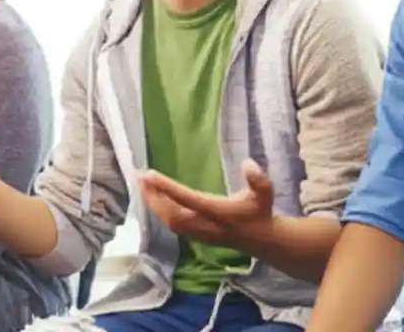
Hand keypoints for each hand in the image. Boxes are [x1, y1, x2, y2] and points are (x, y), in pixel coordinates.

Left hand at [139, 159, 275, 247]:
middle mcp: (204, 224)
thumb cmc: (260, 211)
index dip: (168, 188)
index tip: (150, 174)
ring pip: (169, 220)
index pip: (188, 199)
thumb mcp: (264, 192)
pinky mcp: (196, 235)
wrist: (260, 239)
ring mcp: (199, 232)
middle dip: (153, 196)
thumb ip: (258, 179)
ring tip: (142, 186)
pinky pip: (172, 224)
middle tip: (138, 177)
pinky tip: (154, 199)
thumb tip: (248, 163)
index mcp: (217, 212)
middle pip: (171, 213)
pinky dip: (160, 211)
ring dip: (154, 203)